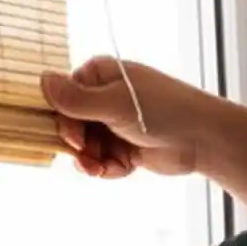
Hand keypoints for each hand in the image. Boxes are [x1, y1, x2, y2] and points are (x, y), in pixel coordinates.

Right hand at [40, 56, 211, 177]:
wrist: (205, 139)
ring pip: (85, 145)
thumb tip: (41, 79)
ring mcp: (115, 122)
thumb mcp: (113, 103)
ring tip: (101, 169)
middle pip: (71, 124)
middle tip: (87, 155)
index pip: (63, 96)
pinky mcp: (124, 145)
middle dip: (77, 144)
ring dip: (91, 160)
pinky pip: (102, 159)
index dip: (62, 119)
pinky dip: (107, 167)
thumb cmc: (162, 110)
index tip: (72, 137)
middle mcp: (105, 96)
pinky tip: (121, 169)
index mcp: (100, 76)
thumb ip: (75, 98)